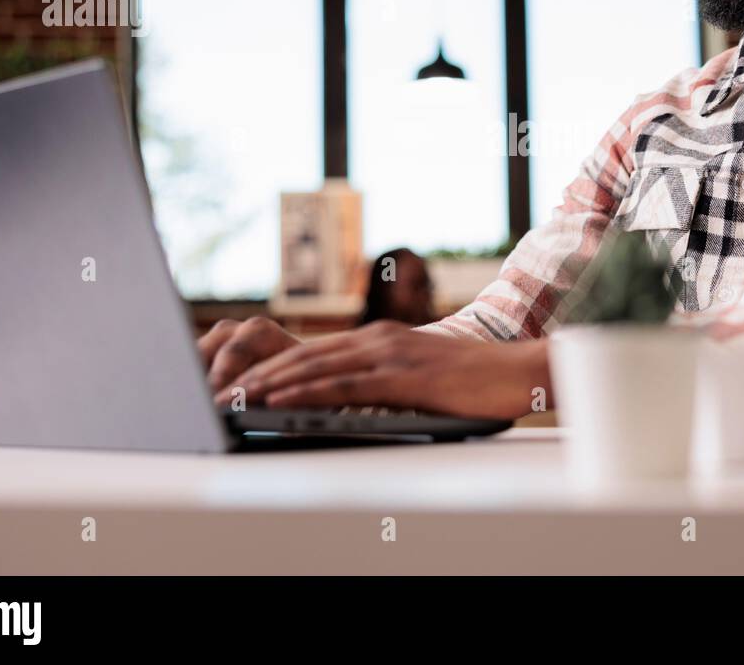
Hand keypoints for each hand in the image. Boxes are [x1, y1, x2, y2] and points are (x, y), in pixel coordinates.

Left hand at [212, 320, 549, 420]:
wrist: (519, 372)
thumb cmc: (474, 382)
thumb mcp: (420, 378)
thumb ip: (385, 383)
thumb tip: (349, 404)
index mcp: (381, 339)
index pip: (315, 351)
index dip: (274, 366)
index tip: (241, 383)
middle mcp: (380, 339)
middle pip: (306, 354)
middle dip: (259, 373)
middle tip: (223, 391)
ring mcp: (392, 354)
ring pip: (318, 366)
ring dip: (272, 382)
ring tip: (238, 396)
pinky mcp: (405, 375)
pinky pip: (346, 384)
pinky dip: (308, 391)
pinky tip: (282, 400)